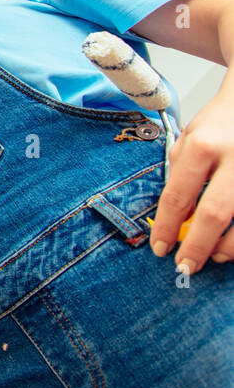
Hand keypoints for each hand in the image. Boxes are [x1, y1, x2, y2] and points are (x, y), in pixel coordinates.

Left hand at [151, 92, 233, 273]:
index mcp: (203, 146)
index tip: (160, 248)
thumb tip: (175, 214)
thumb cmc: (223, 121)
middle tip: (185, 266)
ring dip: (229, 248)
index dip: (167, 227)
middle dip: (198, 247)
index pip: (178, 196)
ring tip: (215, 256)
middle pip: (214, 214)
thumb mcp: (190, 137)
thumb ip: (179, 172)